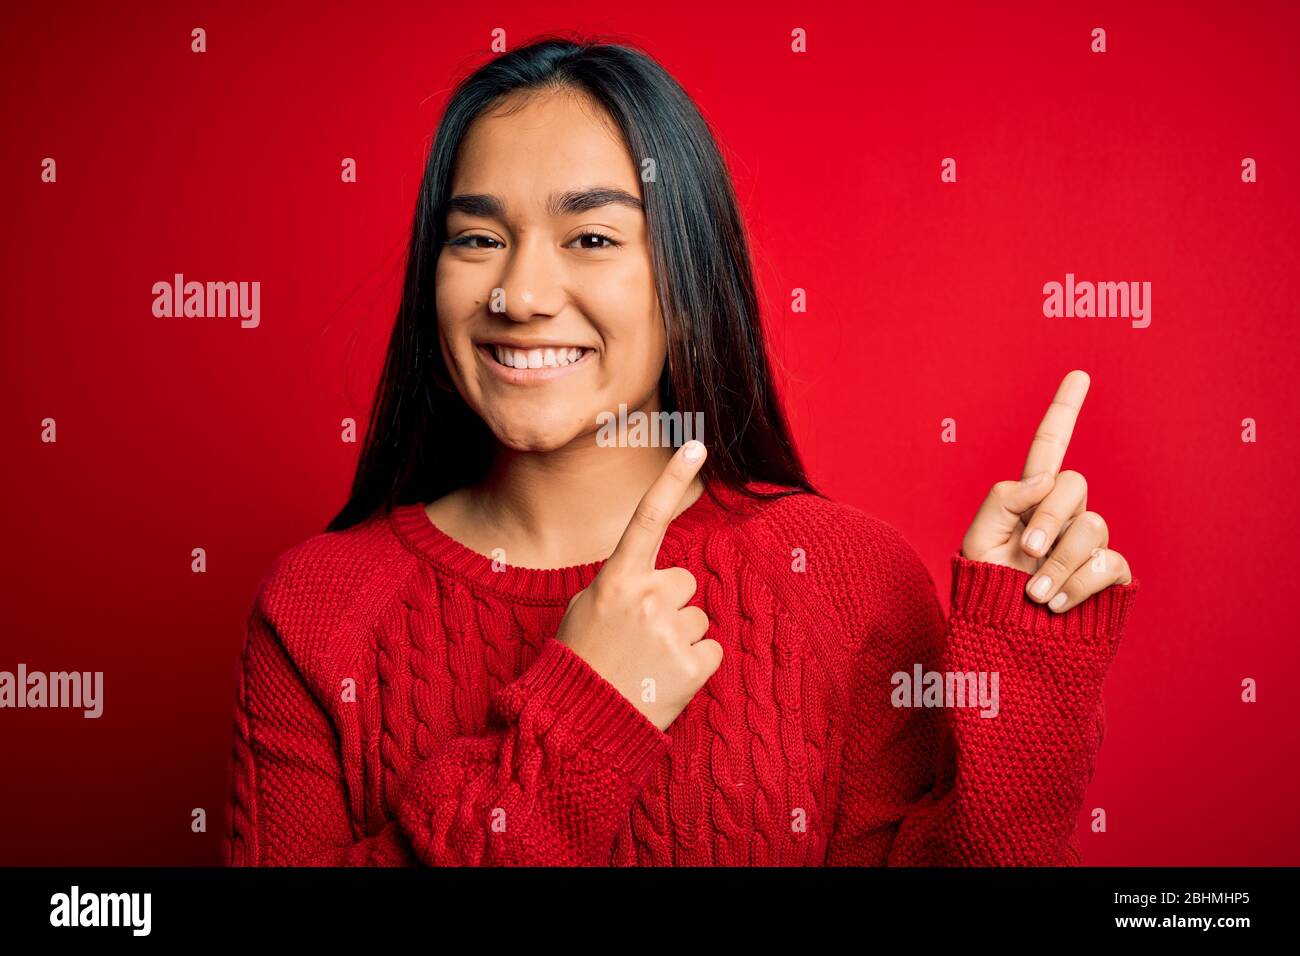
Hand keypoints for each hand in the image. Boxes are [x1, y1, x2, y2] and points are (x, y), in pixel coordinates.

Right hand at [555, 440, 723, 731]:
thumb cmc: (581, 664)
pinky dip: (694, 665)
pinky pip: (710, 650)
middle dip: (669, 604)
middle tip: (639, 637)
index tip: (696, 444)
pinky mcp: (694, 666)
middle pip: (684, 581)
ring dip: (680, 637)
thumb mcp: (586, 610)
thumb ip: (621, 583)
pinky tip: (665, 679)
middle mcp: (647, 597)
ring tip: (647, 662)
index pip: (648, 518)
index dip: (671, 478)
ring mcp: (671, 631)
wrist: (580, 726)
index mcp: (616, 580)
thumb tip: (653, 576)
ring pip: (698, 617)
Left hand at [961, 370, 1132, 611]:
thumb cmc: (986, 593)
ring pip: (1093, 528)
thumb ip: (1003, 500)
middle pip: (1074, 487)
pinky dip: (1080, 584)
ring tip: (1034, 594)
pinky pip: (1110, 564)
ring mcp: (1089, 545)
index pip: (1049, 448)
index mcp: (1028, 500)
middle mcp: (1064, 516)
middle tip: (1025, 552)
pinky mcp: (1110, 577)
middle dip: (1049, 518)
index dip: (1064, 410)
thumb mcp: (977, 542)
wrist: (1002, 641)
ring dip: (1058, 564)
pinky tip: (1056, 605)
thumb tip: (1045, 481)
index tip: (1079, 374)